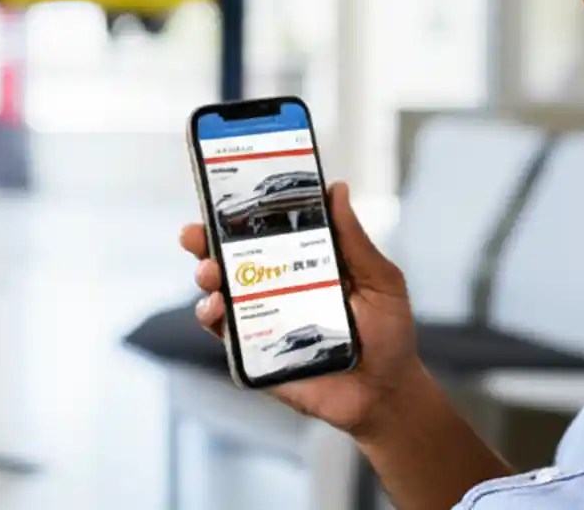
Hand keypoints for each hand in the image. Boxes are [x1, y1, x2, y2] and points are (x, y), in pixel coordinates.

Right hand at [182, 182, 424, 438]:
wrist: (386, 393)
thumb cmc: (388, 334)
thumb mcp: (380, 280)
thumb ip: (354, 240)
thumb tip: (335, 189)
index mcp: (303, 264)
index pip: (264, 232)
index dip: (238, 215)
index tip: (221, 197)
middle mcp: (277, 289)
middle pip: (231, 259)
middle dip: (205, 242)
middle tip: (195, 234)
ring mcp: (263, 321)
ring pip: (220, 293)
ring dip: (206, 278)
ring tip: (209, 273)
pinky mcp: (255, 353)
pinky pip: (225, 334)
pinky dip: (212, 319)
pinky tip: (214, 309)